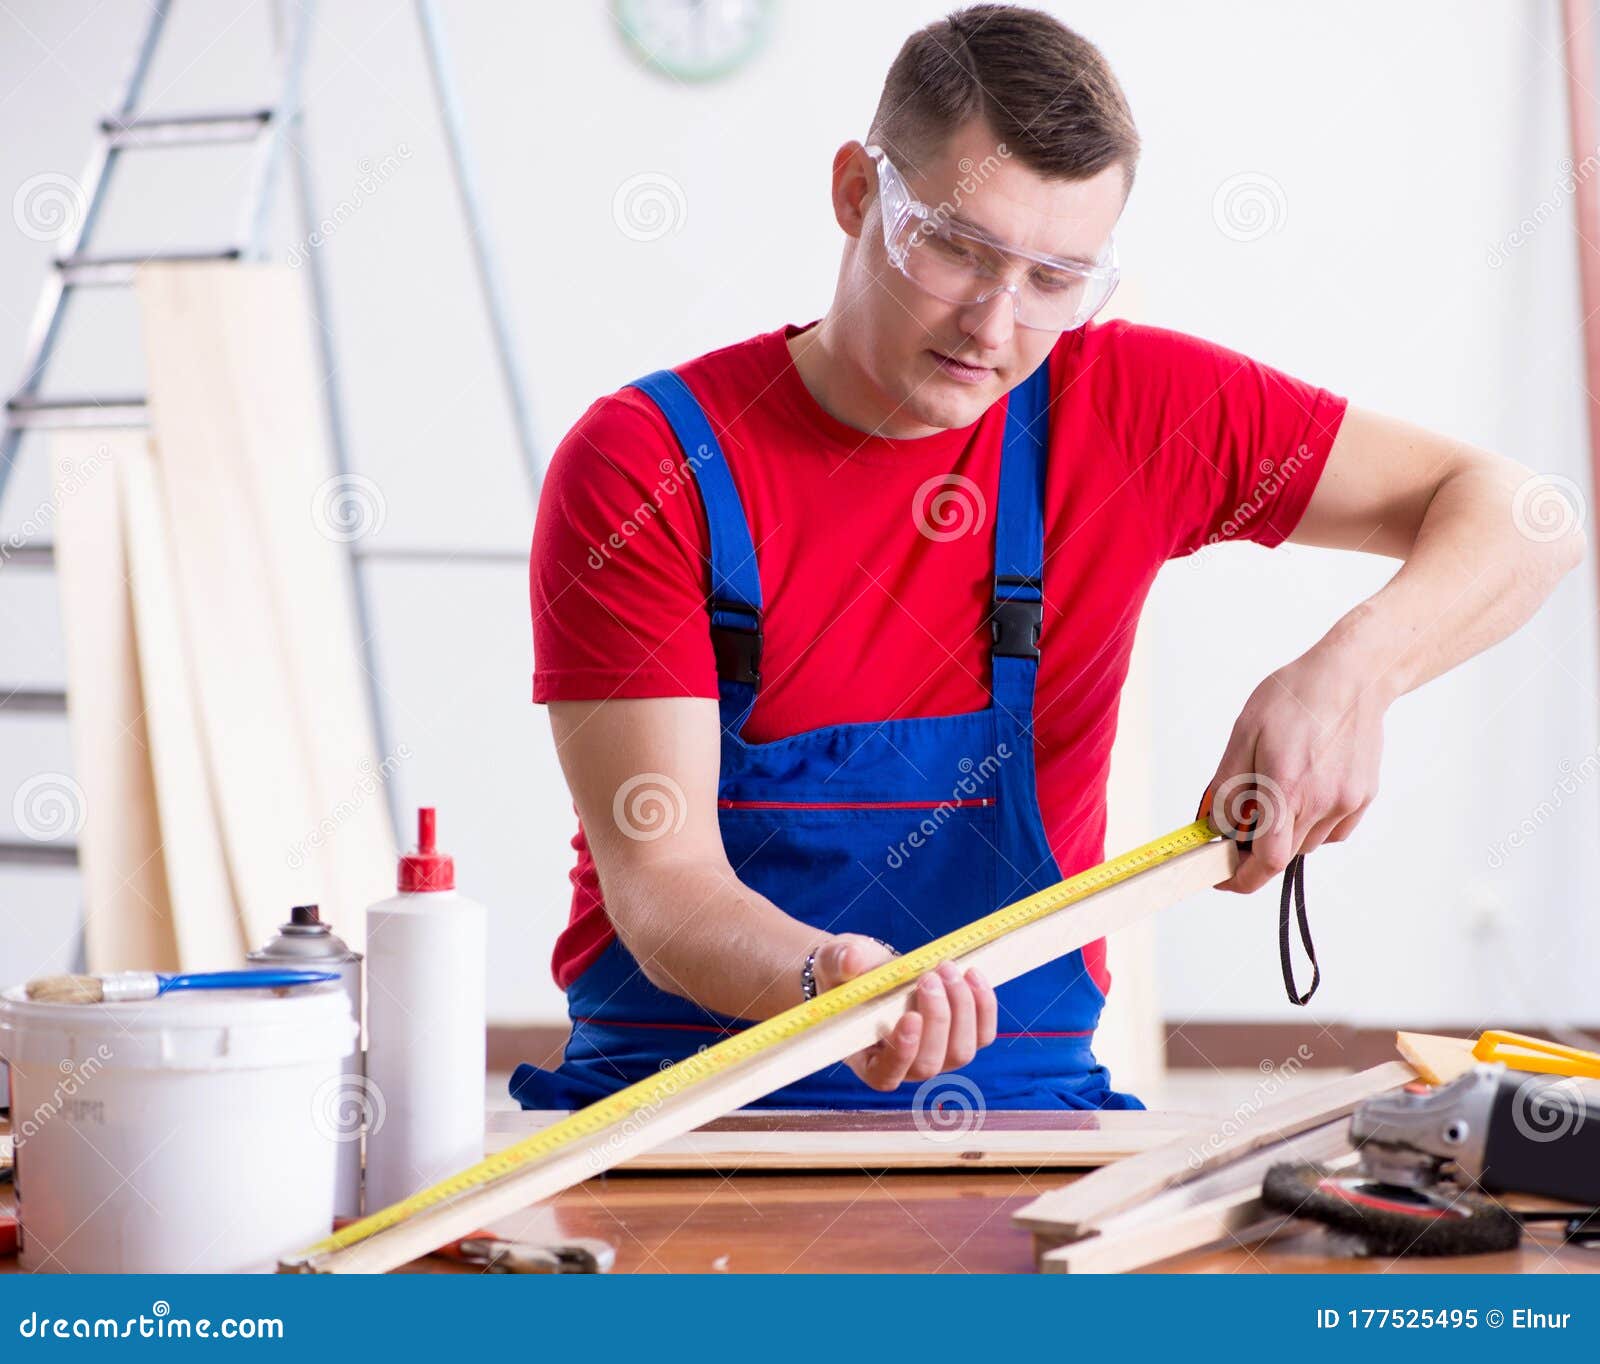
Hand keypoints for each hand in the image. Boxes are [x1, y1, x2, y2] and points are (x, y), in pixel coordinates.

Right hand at [809, 934, 997, 1091]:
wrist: (870, 969)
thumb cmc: (845, 974)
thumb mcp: (834, 962)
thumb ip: (838, 961)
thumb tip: (852, 960)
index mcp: (866, 1058)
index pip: (886, 1075)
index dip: (902, 1054)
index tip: (910, 1017)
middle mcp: (904, 1066)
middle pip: (929, 1064)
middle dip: (937, 1018)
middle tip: (930, 976)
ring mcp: (935, 1055)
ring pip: (960, 1052)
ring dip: (962, 1009)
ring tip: (947, 969)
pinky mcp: (960, 1037)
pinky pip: (982, 1035)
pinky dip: (984, 1006)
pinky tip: (972, 975)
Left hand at [1207, 646, 1386, 894]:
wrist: (1352, 677)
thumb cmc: (1294, 697)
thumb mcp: (1244, 733)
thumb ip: (1229, 784)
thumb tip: (1216, 824)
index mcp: (1287, 787)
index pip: (1266, 859)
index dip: (1241, 878)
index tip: (1222, 877)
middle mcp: (1322, 802)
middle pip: (1283, 854)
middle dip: (1256, 848)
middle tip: (1240, 824)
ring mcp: (1347, 802)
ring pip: (1306, 843)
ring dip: (1284, 832)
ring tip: (1278, 787)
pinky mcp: (1363, 798)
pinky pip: (1331, 831)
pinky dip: (1311, 823)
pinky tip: (1306, 788)